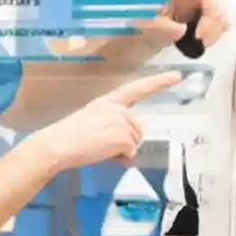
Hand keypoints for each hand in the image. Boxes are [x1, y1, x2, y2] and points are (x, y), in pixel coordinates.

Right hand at [28, 71, 181, 170]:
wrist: (59, 144)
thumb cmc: (69, 136)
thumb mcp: (93, 122)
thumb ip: (113, 126)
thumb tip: (129, 149)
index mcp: (109, 101)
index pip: (138, 89)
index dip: (159, 82)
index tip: (176, 76)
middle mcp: (119, 109)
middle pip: (138, 129)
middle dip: (126, 141)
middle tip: (100, 144)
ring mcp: (123, 122)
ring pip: (135, 142)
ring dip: (121, 150)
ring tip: (98, 147)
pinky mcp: (125, 138)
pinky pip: (131, 153)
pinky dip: (120, 158)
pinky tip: (103, 154)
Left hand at [134, 0, 235, 49]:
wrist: (131, 48)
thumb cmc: (134, 32)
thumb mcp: (142, 29)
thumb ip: (159, 28)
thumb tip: (181, 30)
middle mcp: (187, 2)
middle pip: (213, 5)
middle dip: (213, 22)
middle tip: (202, 41)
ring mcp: (193, 14)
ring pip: (217, 18)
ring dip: (215, 31)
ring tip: (202, 45)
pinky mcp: (196, 27)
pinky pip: (214, 28)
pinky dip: (213, 35)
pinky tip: (204, 44)